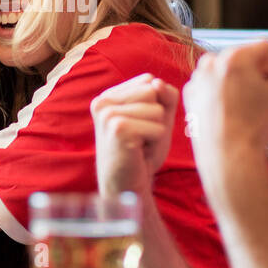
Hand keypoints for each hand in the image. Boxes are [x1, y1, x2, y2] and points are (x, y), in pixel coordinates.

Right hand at [91, 73, 178, 198]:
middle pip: (153, 91)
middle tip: (140, 138)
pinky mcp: (118, 128)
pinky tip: (139, 153)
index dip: (155, 106)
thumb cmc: (143, 152)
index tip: (140, 126)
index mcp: (107, 95)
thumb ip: (165, 95)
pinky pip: (159, 128)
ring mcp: (108, 114)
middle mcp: (102, 101)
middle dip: (156, 118)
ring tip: (140, 145)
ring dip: (156, 132)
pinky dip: (156, 144)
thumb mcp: (159, 117)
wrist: (127, 185)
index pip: (150, 81)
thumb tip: (157, 83)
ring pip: (157, 110)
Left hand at [182, 42, 267, 209]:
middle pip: (243, 57)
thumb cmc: (256, 125)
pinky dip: (218, 92)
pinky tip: (225, 112)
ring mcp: (198, 76)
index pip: (266, 48)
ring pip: (226, 70)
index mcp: (236, 56)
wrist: (228, 156)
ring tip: (240, 108)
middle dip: (252, 73)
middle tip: (256, 101)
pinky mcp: (190, 92)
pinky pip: (210, 84)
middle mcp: (212, 60)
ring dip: (234, 81)